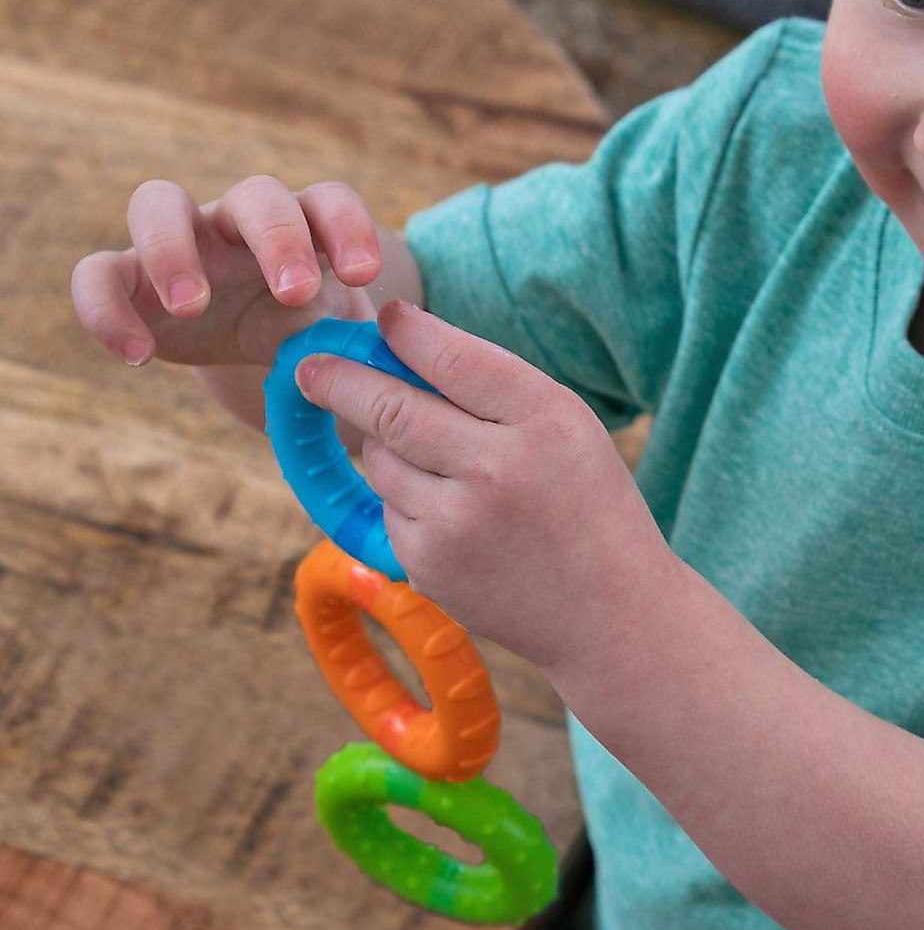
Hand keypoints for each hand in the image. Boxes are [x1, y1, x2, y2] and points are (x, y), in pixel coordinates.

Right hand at [71, 175, 398, 369]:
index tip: (363, 275)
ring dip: (173, 251)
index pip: (328, 202)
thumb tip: (349, 365)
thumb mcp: (321, 335)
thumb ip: (338, 343)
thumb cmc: (298, 327)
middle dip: (278, 238)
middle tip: (293, 290)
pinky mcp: (128, 275)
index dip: (348, 228)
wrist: (252, 343)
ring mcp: (181, 238)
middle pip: (256, 196)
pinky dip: (106, 311)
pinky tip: (138, 354)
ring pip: (159, 204)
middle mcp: (241, 219)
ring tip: (191, 307)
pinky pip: (97, 274)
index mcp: (304, 225)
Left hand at [295, 301, 677, 672]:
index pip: (452, 358)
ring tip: (437, 462)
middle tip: (309, 366)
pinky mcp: (430, 566)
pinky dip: (405, 501)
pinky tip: (454, 515)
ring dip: (387, 447)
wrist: (609, 611)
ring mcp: (458, 523)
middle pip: (391, 408)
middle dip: (340, 381)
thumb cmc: (587, 504)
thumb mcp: (568, 427)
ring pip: (380, 461)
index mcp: (543, 420)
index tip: (383, 319)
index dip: (406, 333)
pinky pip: (388, 509)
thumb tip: (401, 345)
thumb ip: (496, 386)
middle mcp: (497, 468)